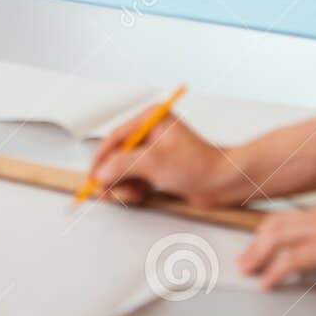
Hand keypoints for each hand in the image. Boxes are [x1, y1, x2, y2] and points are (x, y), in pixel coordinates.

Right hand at [86, 111, 251, 209]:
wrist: (223, 183)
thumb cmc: (198, 165)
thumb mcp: (154, 162)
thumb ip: (122, 165)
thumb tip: (100, 172)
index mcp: (150, 120)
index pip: (115, 137)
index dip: (100, 157)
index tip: (91, 175)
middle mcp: (151, 133)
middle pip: (117, 155)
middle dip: (113, 175)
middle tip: (108, 191)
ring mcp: (154, 152)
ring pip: (125, 169)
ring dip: (124, 185)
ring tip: (133, 195)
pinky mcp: (159, 169)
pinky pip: (135, 179)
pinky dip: (134, 189)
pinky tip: (141, 196)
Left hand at [237, 189, 315, 289]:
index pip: (293, 216)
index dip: (274, 229)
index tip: (264, 238)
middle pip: (276, 224)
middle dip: (256, 241)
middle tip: (245, 257)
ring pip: (275, 237)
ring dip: (257, 254)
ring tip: (246, 269)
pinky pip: (292, 259)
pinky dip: (275, 271)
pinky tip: (267, 283)